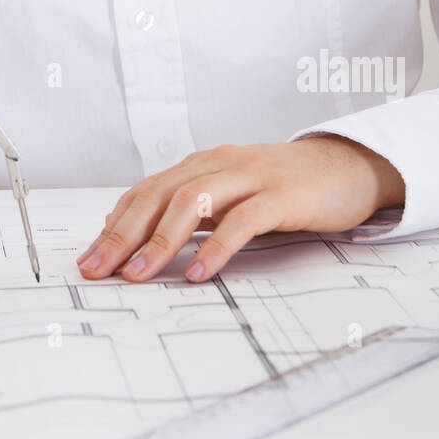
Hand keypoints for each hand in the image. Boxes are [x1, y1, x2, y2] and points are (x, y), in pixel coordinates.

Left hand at [77, 137, 405, 283]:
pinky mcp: (281, 195)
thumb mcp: (230, 193)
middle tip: (97, 269)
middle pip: (158, 196)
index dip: (113, 225)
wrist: (348, 165)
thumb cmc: (285, 185)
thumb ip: (192, 208)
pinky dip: (217, 246)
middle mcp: (219, 164)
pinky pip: (242, 220)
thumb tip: (142, 235)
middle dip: (122, 235)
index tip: (89, 258)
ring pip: (192, 202)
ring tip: (138, 274)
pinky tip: (199, 272)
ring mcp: (250, 176)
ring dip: (160, 240)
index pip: (145, 192)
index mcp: (202, 164)